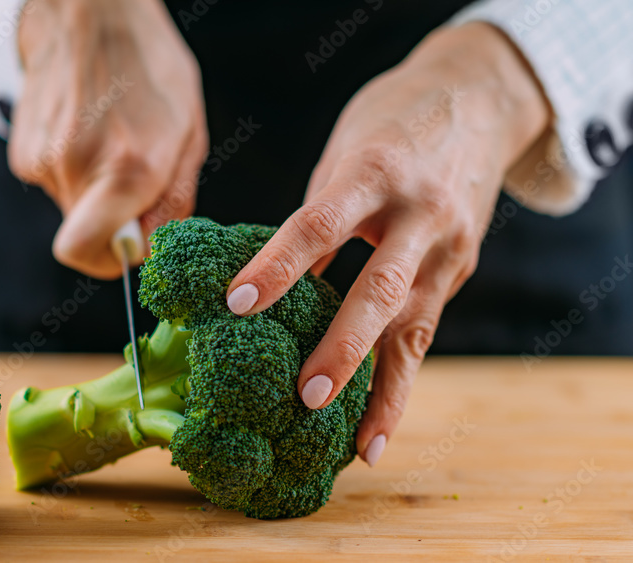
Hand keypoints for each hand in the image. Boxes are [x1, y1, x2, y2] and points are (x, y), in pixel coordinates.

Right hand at [9, 0, 207, 278]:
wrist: (87, 13)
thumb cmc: (147, 65)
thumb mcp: (189, 132)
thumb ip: (174, 201)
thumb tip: (148, 248)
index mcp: (127, 167)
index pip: (92, 253)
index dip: (113, 258)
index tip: (133, 238)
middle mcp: (77, 168)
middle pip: (88, 236)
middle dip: (112, 220)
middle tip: (131, 175)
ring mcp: (42, 160)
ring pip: (72, 210)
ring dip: (94, 189)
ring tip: (109, 138)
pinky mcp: (23, 153)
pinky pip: (54, 185)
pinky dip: (73, 170)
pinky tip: (85, 130)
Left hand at [225, 23, 550, 465]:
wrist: (480, 94)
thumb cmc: (391, 123)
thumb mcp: (345, 153)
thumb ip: (316, 217)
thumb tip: (275, 286)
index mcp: (375, 170)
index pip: (318, 224)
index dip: (278, 266)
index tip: (238, 303)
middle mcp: (419, 212)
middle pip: (379, 288)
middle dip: (343, 346)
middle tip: (306, 395)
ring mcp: (448, 244)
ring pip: (413, 325)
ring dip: (382, 388)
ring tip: (355, 443)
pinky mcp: (459, 269)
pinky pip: (424, 331)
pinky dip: (400, 381)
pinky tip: (377, 428)